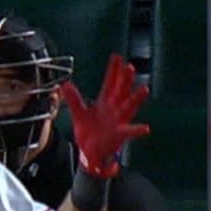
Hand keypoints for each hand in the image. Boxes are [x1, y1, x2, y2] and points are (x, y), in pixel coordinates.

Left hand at [60, 54, 150, 178]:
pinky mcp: (119, 134)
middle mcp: (114, 109)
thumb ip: (74, 99)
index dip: (113, 70)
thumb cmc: (88, 132)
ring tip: (144, 89)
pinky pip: (129, 131)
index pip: (110, 82)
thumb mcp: (79, 113)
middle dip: (125, 79)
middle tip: (130, 67)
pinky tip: (145, 128)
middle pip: (121, 91)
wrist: (89, 153)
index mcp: (105, 102)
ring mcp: (118, 120)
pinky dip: (137, 130)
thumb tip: (64, 84)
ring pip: (129, 106)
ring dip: (137, 98)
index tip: (117, 57)